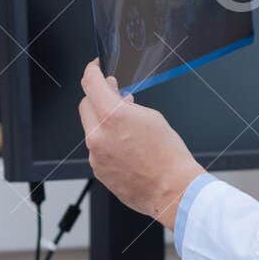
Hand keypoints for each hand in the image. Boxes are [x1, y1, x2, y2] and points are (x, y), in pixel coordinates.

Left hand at [78, 60, 204, 228]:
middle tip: (114, 95)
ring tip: (126, 127)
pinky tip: (125, 147)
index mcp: (113, 117)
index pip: (91, 83)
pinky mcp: (98, 171)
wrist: (173, 190)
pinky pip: (96, 149)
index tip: (95, 68)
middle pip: (85, 105)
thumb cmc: (169, 156)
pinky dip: (106, 142)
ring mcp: (96, 156)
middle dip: (97, 97)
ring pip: (90, 129)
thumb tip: (117, 99)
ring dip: (103, 122)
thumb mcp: (152, 117)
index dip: (92, 71)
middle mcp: (99, 136)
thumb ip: (127, 105)